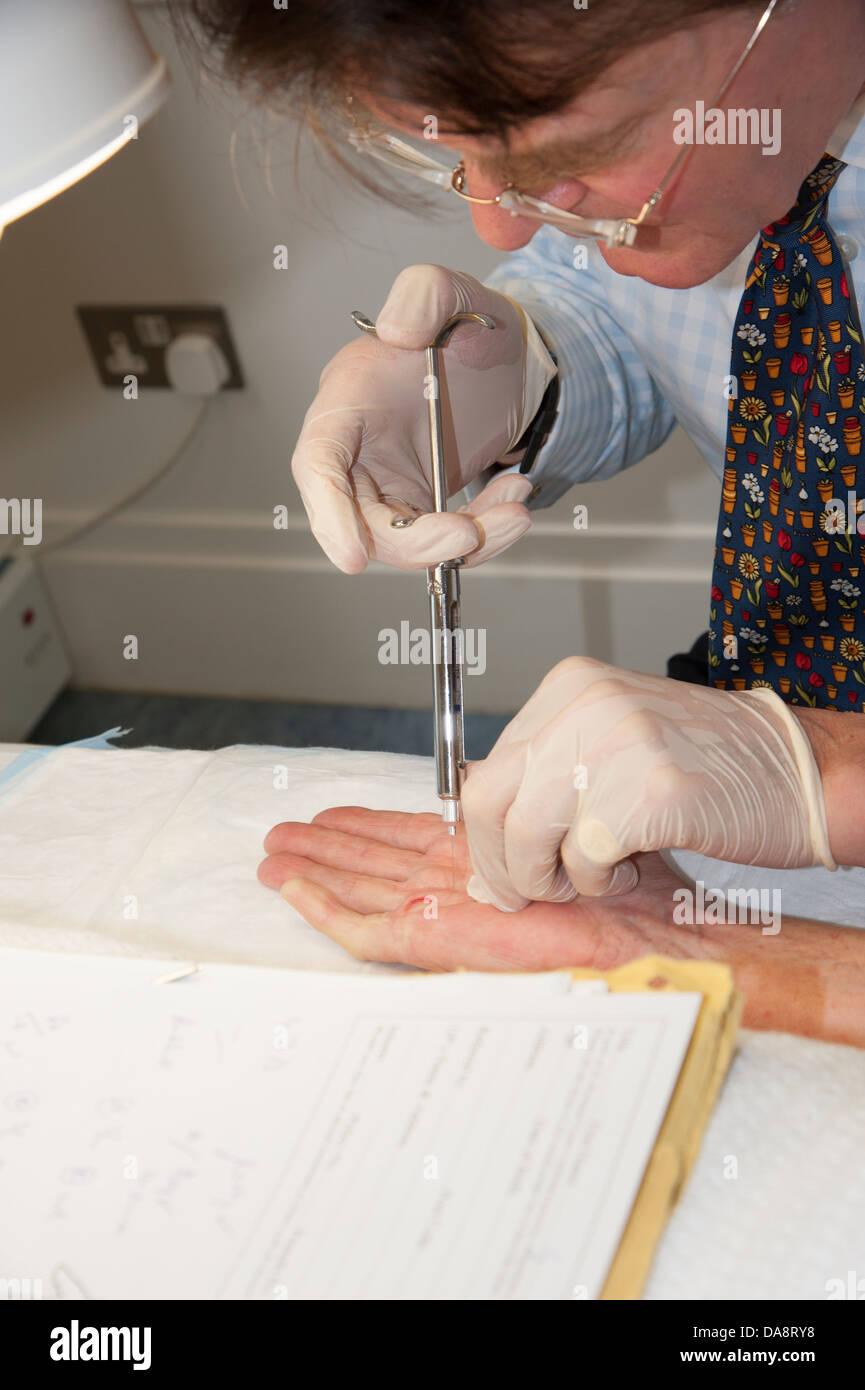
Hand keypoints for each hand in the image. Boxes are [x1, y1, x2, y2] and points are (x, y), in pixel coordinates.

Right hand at [258, 806, 689, 972]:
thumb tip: (481, 775)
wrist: (639, 925)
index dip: (361, 824)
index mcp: (476, 863)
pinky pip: (365, 929)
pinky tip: (295, 891)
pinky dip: (326, 909)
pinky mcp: (435, 940)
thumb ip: (512, 802)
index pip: (402, 840)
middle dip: (322, 848)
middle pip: (368, 865)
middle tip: (277, 834)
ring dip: (313, 874)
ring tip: (272, 857)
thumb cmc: (614, 882)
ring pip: (358, 892)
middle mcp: (450, 888)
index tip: (328, 810)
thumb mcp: (557, 819)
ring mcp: (440, 915)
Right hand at [290, 264, 555, 572]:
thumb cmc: (470, 326)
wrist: (511, 359)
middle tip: (465, 535)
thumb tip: (398, 329)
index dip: (330, 516)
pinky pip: (445, 537)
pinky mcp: (424, 504)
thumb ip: (422, 293)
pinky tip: (514, 494)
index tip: (355, 557)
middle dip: (415, 542)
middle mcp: (358, 452)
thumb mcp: (451, 292)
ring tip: (514, 509)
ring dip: (464, 540)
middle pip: (362, 521)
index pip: (319, 466)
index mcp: (346, 402)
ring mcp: (390, 483)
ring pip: (409, 542)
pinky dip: (485, 530)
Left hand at [461, 657, 835, 910]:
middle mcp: (585, 703)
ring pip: (526, 837)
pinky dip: (601, 882)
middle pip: (489, 804)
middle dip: (503, 865)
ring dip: (553, 878)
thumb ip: (547, 778)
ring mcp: (616, 744)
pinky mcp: (647, 794)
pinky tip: (633, 865)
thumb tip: (480, 846)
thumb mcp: (612, 744)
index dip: (485, 836)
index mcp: (569, 686)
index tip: (502, 868)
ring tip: (597, 873)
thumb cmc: (707, 765)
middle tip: (536, 890)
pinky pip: (583, 863)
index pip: (483, 771)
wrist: (796, 771)